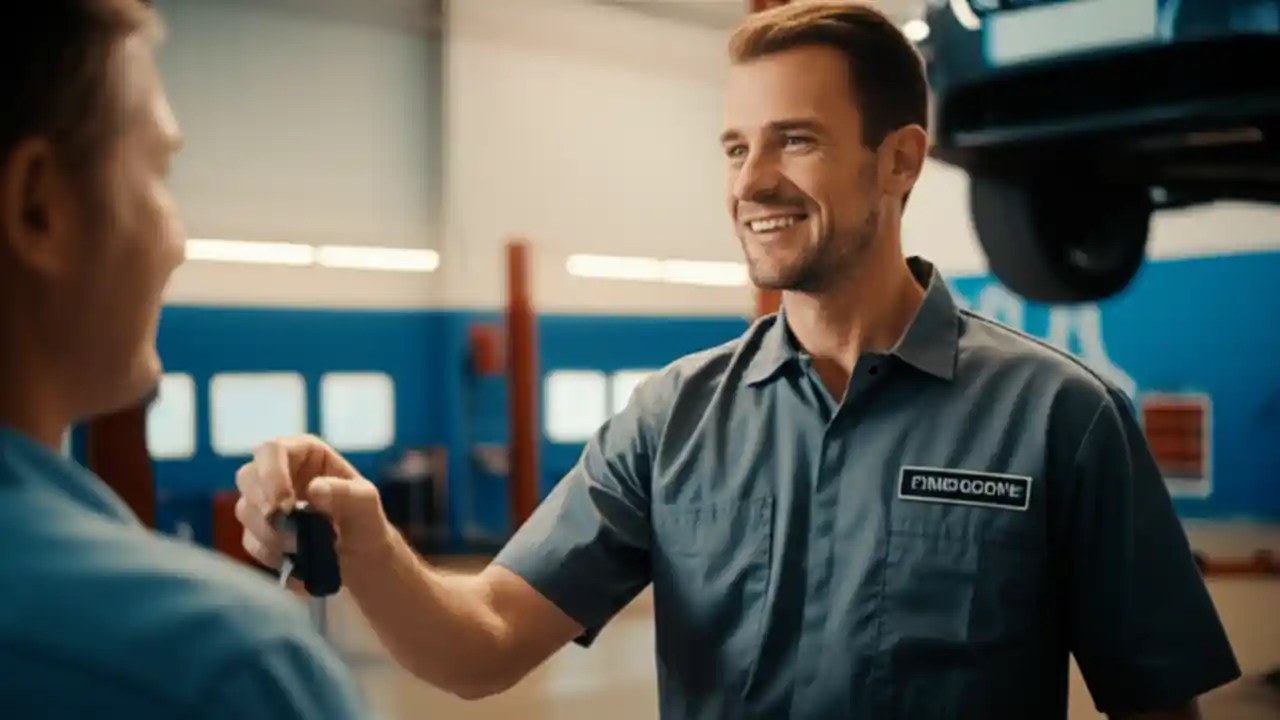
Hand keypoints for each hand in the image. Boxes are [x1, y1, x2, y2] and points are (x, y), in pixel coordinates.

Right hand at [234, 434, 390, 568]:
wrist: (362, 561)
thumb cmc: (365, 523)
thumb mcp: (366, 505)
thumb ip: (345, 493)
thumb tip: (315, 488)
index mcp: (305, 454)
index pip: (273, 449)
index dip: (271, 474)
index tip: (284, 504)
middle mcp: (280, 473)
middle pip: (248, 476)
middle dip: (264, 505)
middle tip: (288, 526)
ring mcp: (267, 503)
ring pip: (245, 510)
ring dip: (271, 532)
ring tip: (302, 545)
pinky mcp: (260, 533)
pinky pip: (249, 540)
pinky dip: (270, 552)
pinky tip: (295, 556)